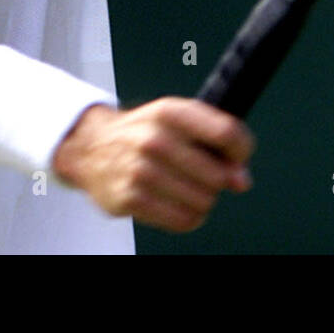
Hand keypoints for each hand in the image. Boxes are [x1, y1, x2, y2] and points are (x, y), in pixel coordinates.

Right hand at [52, 98, 254, 231]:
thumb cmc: (143, 133)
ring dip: (201, 200)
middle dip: (218, 180)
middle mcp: (155, 138)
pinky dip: (187, 217)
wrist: (91, 147)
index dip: (241, 150)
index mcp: (170, 112)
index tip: (236, 158)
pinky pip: (183, 220)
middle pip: (218, 175)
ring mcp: (141, 170)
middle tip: (200, 174)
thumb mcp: (176, 120)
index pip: (226, 133)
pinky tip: (175, 203)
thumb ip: (215, 140)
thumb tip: (242, 180)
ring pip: (203, 201)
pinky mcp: (131, 199)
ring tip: (184, 187)